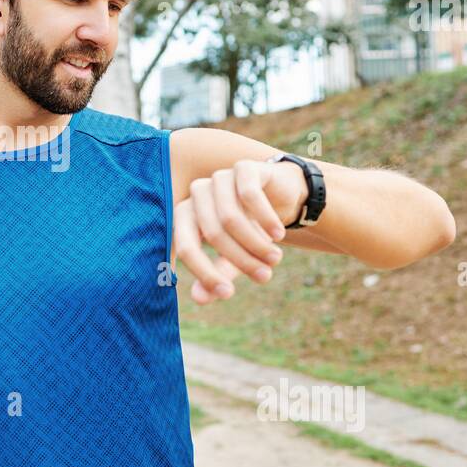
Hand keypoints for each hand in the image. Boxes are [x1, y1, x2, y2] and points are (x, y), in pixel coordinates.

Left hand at [173, 159, 306, 304]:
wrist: (281, 196)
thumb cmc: (250, 229)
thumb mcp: (234, 256)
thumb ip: (217, 275)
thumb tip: (199, 299)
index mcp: (186, 216)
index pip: (186, 247)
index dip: (205, 273)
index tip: (227, 294)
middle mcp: (197, 194)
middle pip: (211, 234)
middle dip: (240, 260)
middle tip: (264, 277)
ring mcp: (218, 178)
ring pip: (230, 217)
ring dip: (255, 243)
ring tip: (275, 260)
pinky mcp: (242, 168)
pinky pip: (249, 196)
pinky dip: (265, 219)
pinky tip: (279, 234)